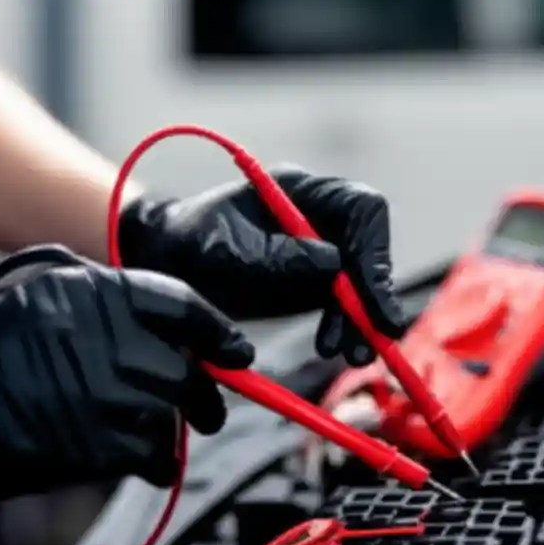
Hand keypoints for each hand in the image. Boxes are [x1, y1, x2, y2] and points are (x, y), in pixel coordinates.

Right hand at [0, 263, 253, 513]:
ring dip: (176, 429)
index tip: (238, 352)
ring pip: (174, 411)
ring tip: (163, 439)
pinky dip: (160, 462)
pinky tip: (151, 465)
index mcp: (93, 290)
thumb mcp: (41, 300)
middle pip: (187, 365)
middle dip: (203, 392)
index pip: (184, 305)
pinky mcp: (95, 441)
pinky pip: (155, 452)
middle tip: (207, 410)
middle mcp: (107, 333)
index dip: (219, 332)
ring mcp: (103, 388)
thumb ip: (107, 309)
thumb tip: (175, 339)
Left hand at [117, 167, 406, 366]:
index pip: (363, 209)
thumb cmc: (191, 242)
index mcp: (303, 190)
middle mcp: (321, 217)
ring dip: (361, 320)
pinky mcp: (315, 283)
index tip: (372, 295)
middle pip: (369, 250)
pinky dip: (343, 328)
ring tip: (351, 354)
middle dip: (373, 295)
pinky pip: (343, 306)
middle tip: (376, 335)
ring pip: (361, 284)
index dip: (375, 250)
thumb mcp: (228, 247)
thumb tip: (332, 262)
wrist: (166, 265)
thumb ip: (277, 254)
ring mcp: (322, 250)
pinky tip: (332, 348)